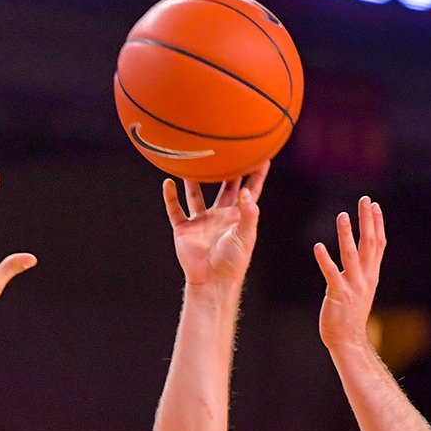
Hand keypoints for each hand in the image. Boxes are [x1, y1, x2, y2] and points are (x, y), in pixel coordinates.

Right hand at [165, 161, 269, 290]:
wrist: (212, 281)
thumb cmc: (233, 261)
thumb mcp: (245, 236)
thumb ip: (248, 214)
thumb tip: (247, 192)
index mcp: (238, 216)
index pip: (251, 191)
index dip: (257, 174)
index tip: (262, 156)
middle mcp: (220, 215)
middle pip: (224, 186)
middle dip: (226, 169)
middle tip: (226, 149)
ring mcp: (202, 221)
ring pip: (196, 194)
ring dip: (193, 179)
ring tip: (191, 160)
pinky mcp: (185, 229)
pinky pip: (175, 209)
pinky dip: (170, 197)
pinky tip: (168, 183)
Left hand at [315, 196, 385, 353]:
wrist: (348, 340)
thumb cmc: (350, 315)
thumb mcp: (361, 289)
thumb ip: (362, 271)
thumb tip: (361, 255)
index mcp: (372, 275)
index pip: (378, 244)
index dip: (377, 224)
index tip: (374, 206)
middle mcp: (366, 278)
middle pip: (369, 244)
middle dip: (367, 221)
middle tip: (365, 200)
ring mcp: (353, 286)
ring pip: (351, 255)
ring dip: (347, 234)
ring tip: (343, 216)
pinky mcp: (338, 295)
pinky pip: (331, 274)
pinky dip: (325, 260)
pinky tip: (318, 247)